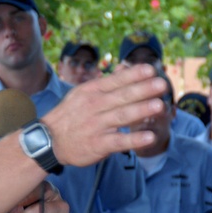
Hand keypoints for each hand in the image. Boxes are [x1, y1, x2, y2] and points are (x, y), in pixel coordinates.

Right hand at [43, 64, 166, 166]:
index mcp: (91, 92)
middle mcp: (94, 106)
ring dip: (141, 110)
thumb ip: (106, 83)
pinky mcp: (97, 144)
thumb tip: (125, 68)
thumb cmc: (70, 115)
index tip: (151, 69)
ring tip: (160, 105)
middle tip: (162, 84)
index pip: (116, 81)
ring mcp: (96, 126)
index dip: (134, 75)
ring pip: (122, 116)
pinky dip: (133, 140)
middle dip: (143, 89)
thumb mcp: (82, 94)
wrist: (49, 140)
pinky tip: (149, 137)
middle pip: (122, 96)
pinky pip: (118, 142)